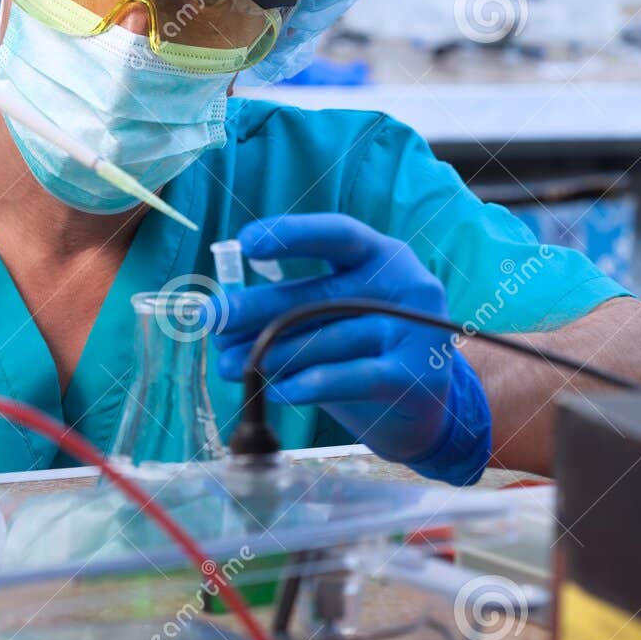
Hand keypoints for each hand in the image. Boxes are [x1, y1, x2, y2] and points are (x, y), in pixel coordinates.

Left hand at [214, 213, 490, 485]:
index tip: (245, 242)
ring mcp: (415, 330)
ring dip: (271, 353)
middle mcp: (405, 284)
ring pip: (328, 339)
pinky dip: (307, 385)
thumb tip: (223, 311)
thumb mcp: (337, 313)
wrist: (427, 406)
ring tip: (230, 365)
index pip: (338, 233)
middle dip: (258, 307)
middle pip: (321, 292)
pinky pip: (350, 377)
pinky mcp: (415, 376)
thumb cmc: (368, 349)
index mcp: (383, 255)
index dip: (293, 233)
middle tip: (213, 319)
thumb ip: (293, 305)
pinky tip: (274, 390)